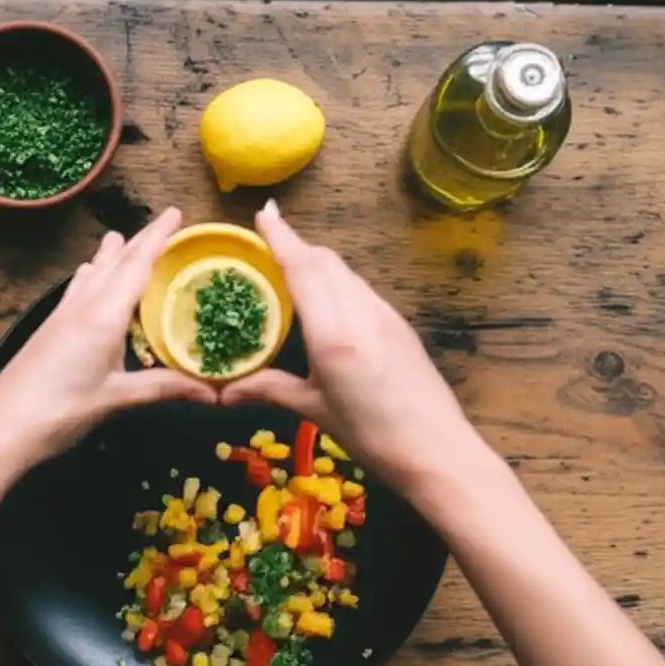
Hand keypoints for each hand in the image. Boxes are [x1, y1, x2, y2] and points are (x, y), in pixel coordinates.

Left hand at [0, 208, 216, 467]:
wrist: (1, 428)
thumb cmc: (60, 411)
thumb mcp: (117, 399)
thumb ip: (163, 388)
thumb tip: (213, 392)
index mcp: (103, 316)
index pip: (136, 266)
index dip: (158, 238)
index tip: (175, 213)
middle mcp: (81, 307)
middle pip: (114, 264)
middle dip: (138, 241)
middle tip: (160, 222)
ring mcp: (61, 317)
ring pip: (91, 275)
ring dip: (109, 256)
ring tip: (118, 239)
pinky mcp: (49, 331)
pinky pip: (76, 291)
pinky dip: (91, 277)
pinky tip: (86, 281)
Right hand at [221, 201, 489, 494]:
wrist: (439, 453)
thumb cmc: (374, 437)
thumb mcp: (316, 411)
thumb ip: (272, 390)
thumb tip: (224, 392)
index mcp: (334, 333)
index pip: (303, 269)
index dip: (281, 238)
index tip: (263, 212)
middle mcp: (361, 313)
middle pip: (326, 262)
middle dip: (297, 246)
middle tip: (267, 241)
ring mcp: (386, 316)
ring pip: (346, 274)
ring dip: (318, 262)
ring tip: (292, 266)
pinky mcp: (400, 326)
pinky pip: (361, 290)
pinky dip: (337, 282)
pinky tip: (327, 299)